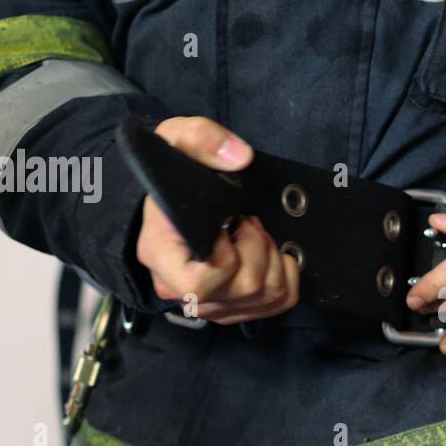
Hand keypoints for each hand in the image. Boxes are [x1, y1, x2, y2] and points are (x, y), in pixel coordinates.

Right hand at [136, 116, 299, 324]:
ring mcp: (207, 303)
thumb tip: (240, 157)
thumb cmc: (171, 174)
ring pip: (267, 294)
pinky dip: (286, 275)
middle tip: (244, 219)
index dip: (226, 255)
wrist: (168, 199)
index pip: (199, 283)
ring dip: (273, 257)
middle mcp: (179, 288)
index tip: (225, 223)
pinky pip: (279, 302)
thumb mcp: (176, 140)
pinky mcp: (231, 308)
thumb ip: (202, 138)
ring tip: (252, 232)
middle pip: (246, 286)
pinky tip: (268, 252)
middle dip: (259, 245)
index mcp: (159, 253)